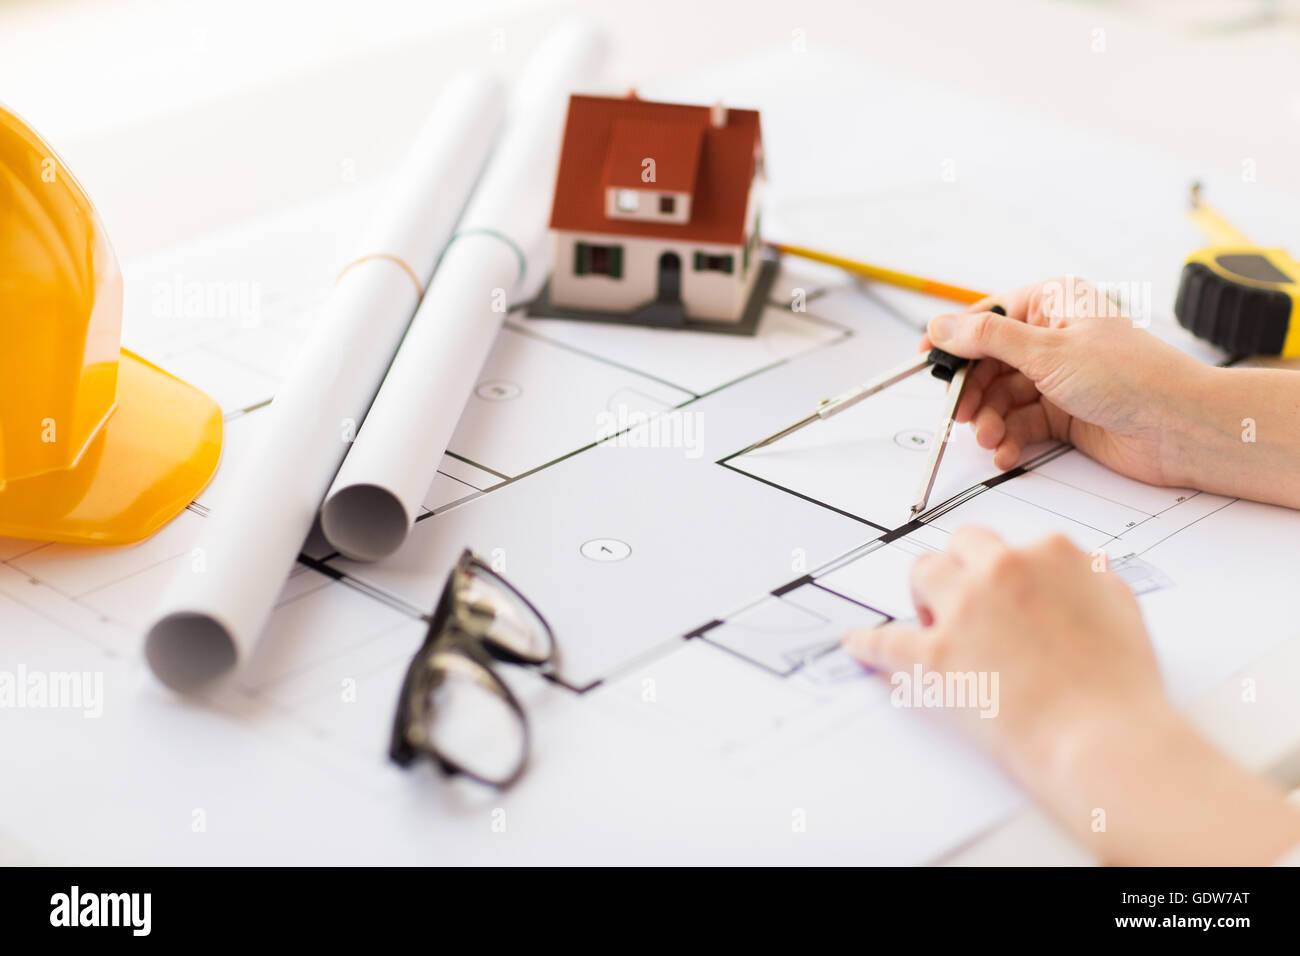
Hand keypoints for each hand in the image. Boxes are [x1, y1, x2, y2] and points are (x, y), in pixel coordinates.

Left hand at [843, 526, 1160, 774]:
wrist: (1105, 741)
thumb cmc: (1120, 687)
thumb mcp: (1122, 609)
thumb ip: (1090, 579)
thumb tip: (1074, 572)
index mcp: (1051, 554)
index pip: (1013, 545)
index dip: (1005, 574)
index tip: (1004, 595)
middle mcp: (1003, 570)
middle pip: (961, 546)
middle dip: (962, 570)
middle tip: (967, 603)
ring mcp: (965, 610)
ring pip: (923, 572)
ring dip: (925, 593)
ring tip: (932, 619)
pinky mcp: (936, 655)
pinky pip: (886, 641)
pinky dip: (868, 644)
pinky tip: (856, 645)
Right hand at [922, 277, 1213, 485]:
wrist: (1179, 429)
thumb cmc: (1132, 378)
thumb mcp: (1049, 351)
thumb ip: (988, 340)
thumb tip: (941, 326)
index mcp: (1055, 304)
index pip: (989, 317)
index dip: (957, 339)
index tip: (929, 360)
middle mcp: (1054, 338)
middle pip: (990, 363)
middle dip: (974, 392)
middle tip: (960, 415)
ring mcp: (1058, 378)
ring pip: (1002, 397)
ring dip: (990, 421)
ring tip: (991, 439)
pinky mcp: (1063, 414)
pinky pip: (1020, 424)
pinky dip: (1009, 440)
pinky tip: (1006, 452)